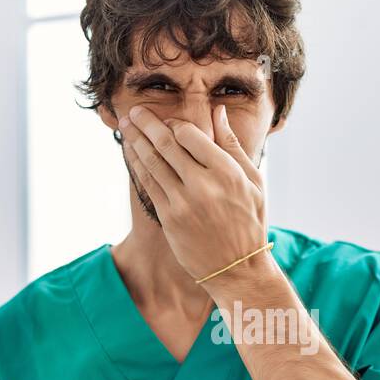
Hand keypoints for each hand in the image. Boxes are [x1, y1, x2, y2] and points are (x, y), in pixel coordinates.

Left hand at [119, 103, 267, 281]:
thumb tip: (218, 111)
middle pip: (166, 144)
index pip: (190, 135)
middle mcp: (204, 185)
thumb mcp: (254, 182)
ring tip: (126, 126)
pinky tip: (131, 153)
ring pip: (152, 162)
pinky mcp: (169, 218)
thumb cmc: (250, 222)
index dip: (175, 123)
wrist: (238, 268)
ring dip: (135, 141)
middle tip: (133, 111)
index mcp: (227, 172)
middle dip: (146, 124)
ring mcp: (183, 203)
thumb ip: (233, 145)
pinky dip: (137, 165)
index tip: (168, 120)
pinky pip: (148, 184)